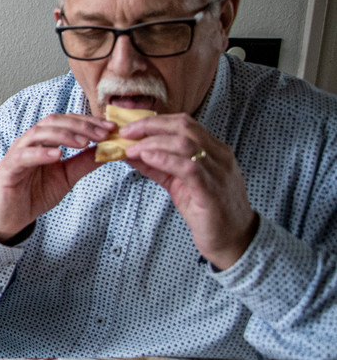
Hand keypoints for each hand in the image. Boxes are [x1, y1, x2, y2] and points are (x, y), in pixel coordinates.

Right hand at [0, 114, 112, 242]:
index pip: (66, 121)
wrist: (13, 217)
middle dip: (80, 126)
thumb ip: (83, 163)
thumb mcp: (67, 177)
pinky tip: (58, 154)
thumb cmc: (35, 194)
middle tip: (102, 134)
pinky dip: (41, 153)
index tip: (110, 127)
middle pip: (53, 121)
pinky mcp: (8, 169)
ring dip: (63, 135)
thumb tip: (107, 150)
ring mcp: (17, 153)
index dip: (88, 122)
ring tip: (83, 143)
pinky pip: (24, 156)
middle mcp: (29, 142)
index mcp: (43, 141)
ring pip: (38, 133)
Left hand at [121, 114, 258, 267]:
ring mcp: (217, 172)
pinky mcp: (211, 191)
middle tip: (126, 133)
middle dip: (150, 125)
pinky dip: (165, 160)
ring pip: (185, 144)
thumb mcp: (178, 183)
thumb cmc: (206, 209)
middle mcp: (218, 156)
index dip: (155, 121)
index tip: (130, 127)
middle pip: (184, 127)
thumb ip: (157, 166)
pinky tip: (147, 158)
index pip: (184, 123)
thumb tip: (130, 153)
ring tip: (131, 149)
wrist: (233, 239)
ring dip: (153, 142)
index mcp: (213, 150)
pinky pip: (189, 168)